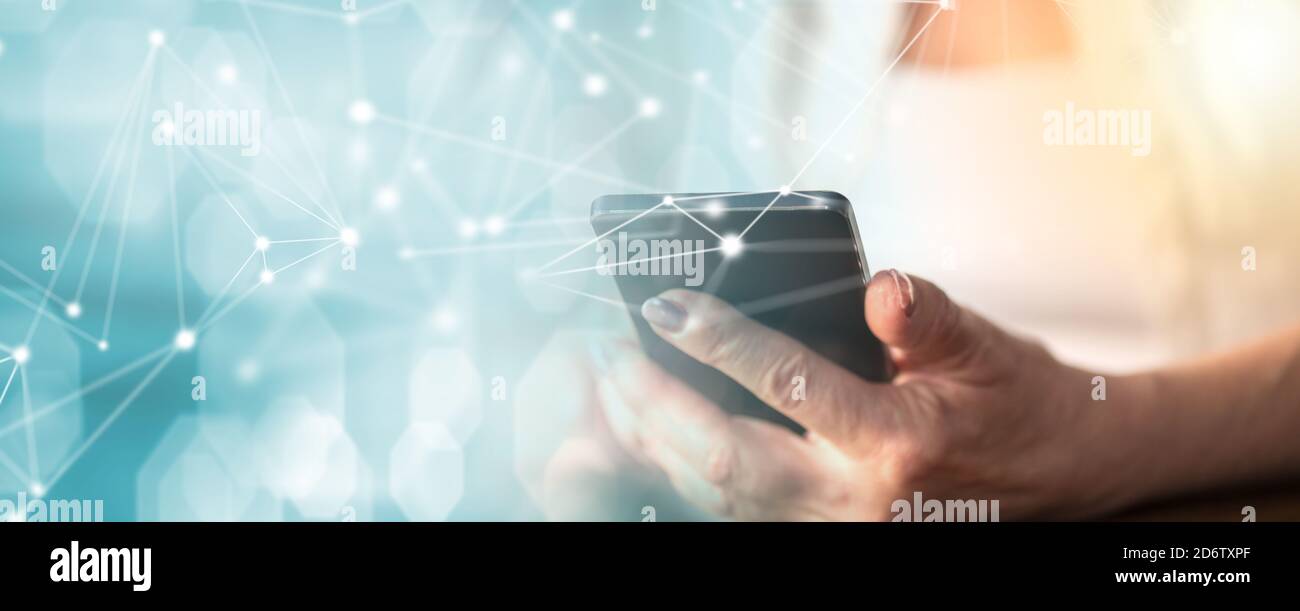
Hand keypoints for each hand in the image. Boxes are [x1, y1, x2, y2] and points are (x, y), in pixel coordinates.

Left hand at [595, 270, 1147, 519]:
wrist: (1060, 475)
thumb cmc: (1016, 403)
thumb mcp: (985, 349)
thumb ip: (928, 319)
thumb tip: (882, 287)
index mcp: (896, 444)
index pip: (788, 387)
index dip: (720, 342)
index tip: (668, 307)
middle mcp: (855, 499)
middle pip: (726, 462)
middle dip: (656, 407)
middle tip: (612, 355)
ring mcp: (835, 528)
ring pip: (718, 497)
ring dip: (657, 443)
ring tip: (617, 391)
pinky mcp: (824, 533)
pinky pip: (735, 511)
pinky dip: (686, 473)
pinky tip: (656, 437)